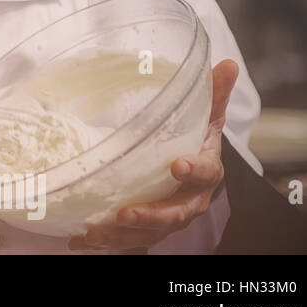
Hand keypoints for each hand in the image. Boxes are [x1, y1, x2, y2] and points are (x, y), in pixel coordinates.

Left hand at [69, 59, 238, 250]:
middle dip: (152, 215)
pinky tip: (80, 240)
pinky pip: (129, 240)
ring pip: (149, 233)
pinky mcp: (148, 230)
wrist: (194, 172)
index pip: (206, 173)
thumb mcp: (206, 116)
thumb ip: (212, 93)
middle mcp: (190, 200)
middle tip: (126, 213)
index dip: (194, 170)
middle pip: (176, 213)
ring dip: (122, 235)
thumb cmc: (196, 140)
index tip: (177, 165)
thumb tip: (226, 63)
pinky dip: (105, 243)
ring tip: (96, 232)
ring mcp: (168, 219)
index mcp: (206, 171)